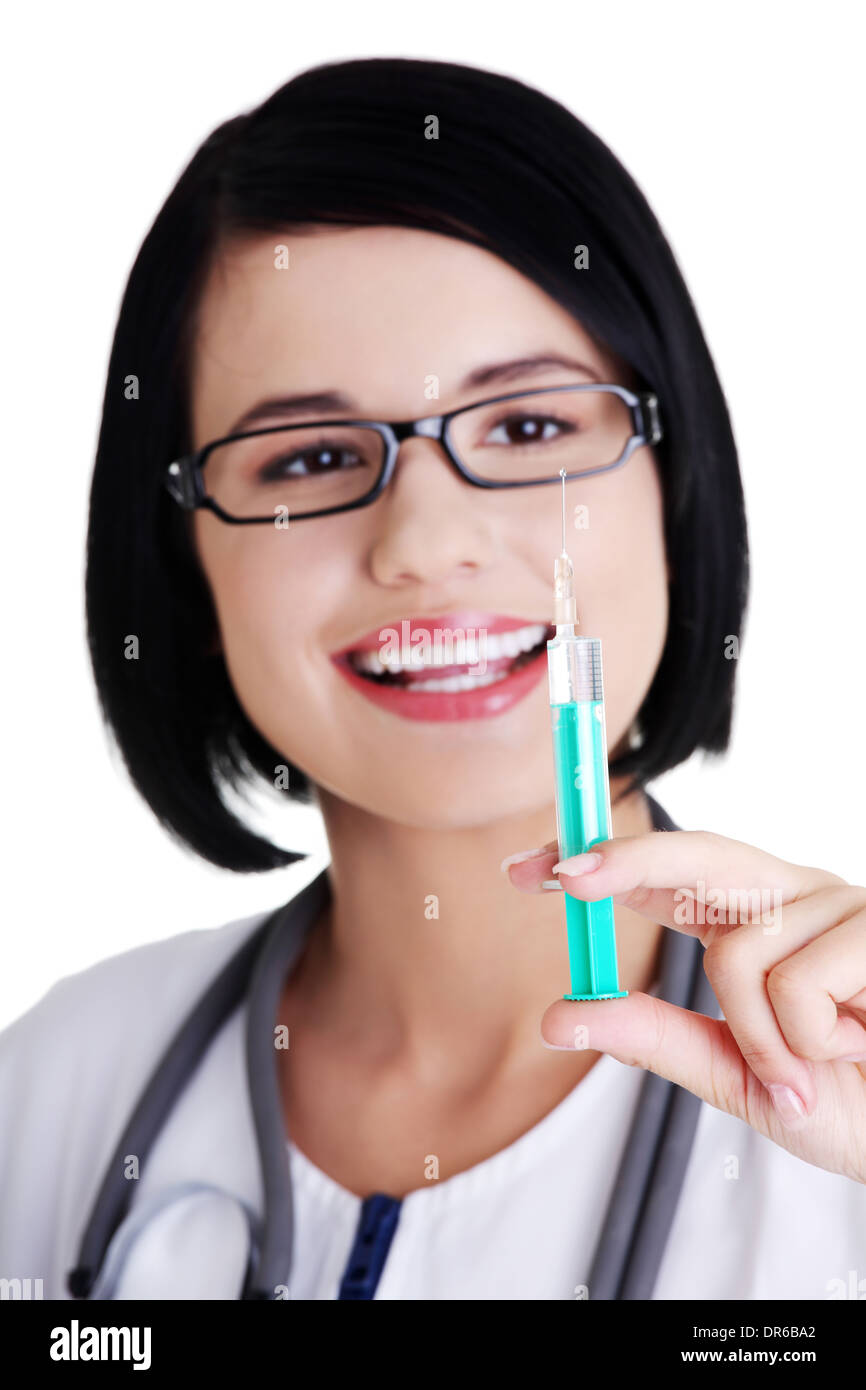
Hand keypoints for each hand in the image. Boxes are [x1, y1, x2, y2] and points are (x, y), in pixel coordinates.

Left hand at [502, 829, 865, 1183]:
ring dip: (759, 1037)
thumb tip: (559, 1016)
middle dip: (627, 862)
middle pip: (697, 854)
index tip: (529, 868)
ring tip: (808, 1067)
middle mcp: (791, 899)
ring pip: (735, 949)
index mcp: (751, 924)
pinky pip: (791, 983)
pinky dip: (801, 1042)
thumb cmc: (844, 1100)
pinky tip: (851, 1047)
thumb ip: (654, 1038)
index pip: (664, 878)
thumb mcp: (733, 1075)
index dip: (600, 863)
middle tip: (566, 876)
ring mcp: (838, 905)